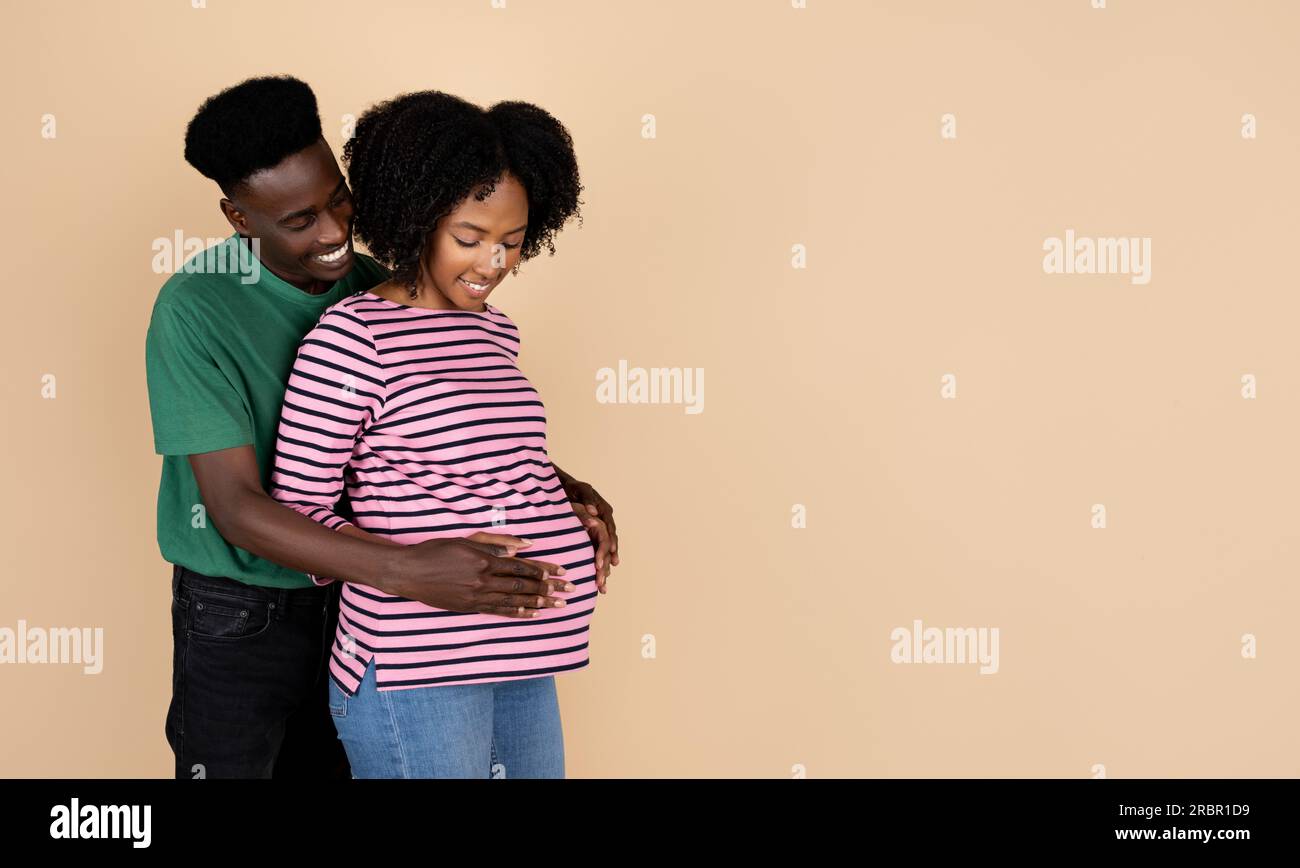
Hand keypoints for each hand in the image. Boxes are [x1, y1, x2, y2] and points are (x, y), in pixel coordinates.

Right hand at [386, 533, 574, 616]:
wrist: (409, 572)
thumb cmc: (436, 550)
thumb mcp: (466, 539)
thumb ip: (496, 542)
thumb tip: (523, 545)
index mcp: (484, 560)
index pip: (521, 566)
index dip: (543, 569)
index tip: (561, 571)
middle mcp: (483, 580)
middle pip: (523, 584)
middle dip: (548, 588)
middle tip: (568, 590)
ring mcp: (476, 596)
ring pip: (514, 601)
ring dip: (538, 602)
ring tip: (557, 605)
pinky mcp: (469, 608)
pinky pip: (498, 611)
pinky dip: (517, 613)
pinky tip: (532, 614)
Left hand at [560, 478, 616, 593]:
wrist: (569, 487)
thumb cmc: (574, 487)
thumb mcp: (581, 490)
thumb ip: (588, 502)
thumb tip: (594, 515)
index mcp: (605, 513)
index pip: (609, 535)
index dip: (605, 550)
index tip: (599, 564)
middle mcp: (606, 523)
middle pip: (610, 548)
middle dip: (605, 566)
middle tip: (601, 581)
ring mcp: (601, 529)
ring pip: (606, 553)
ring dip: (604, 570)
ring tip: (601, 587)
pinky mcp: (594, 534)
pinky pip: (599, 552)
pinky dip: (599, 565)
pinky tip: (597, 580)